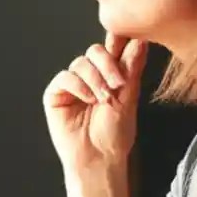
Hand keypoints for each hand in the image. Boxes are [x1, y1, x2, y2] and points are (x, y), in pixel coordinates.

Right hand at [43, 34, 147, 172]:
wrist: (100, 158)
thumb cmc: (115, 134)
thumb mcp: (129, 97)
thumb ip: (131, 67)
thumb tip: (140, 40)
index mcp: (110, 74)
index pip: (113, 48)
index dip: (119, 41)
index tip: (128, 38)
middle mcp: (90, 76)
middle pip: (95, 51)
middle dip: (108, 65)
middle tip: (118, 84)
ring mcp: (73, 84)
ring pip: (80, 62)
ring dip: (95, 79)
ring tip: (103, 99)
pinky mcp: (56, 94)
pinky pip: (65, 77)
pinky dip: (78, 86)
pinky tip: (88, 100)